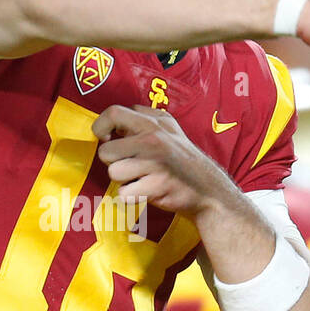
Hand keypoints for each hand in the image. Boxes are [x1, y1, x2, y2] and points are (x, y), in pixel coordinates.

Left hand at [92, 105, 231, 216]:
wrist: (208, 188)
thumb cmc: (181, 159)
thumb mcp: (168, 128)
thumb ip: (142, 118)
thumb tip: (113, 121)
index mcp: (154, 122)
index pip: (113, 113)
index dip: (101, 127)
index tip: (107, 139)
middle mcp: (154, 139)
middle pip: (105, 151)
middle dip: (113, 162)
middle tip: (132, 165)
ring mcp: (155, 162)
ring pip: (113, 173)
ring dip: (123, 180)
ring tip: (143, 178)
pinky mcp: (156, 186)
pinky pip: (124, 194)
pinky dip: (131, 197)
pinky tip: (146, 191)